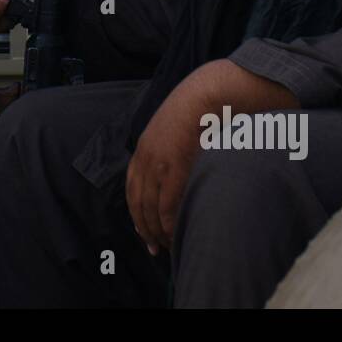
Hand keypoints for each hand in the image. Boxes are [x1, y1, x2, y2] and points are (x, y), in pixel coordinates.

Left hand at [126, 78, 204, 255]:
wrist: (209, 93)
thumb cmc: (200, 111)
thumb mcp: (174, 130)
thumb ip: (170, 152)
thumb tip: (177, 173)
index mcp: (143, 149)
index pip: (132, 189)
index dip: (136, 214)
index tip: (143, 232)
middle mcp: (145, 157)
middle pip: (137, 203)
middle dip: (144, 229)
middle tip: (154, 248)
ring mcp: (158, 163)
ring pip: (150, 207)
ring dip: (157, 230)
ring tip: (167, 246)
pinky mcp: (174, 167)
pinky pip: (166, 204)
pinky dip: (168, 223)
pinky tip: (174, 235)